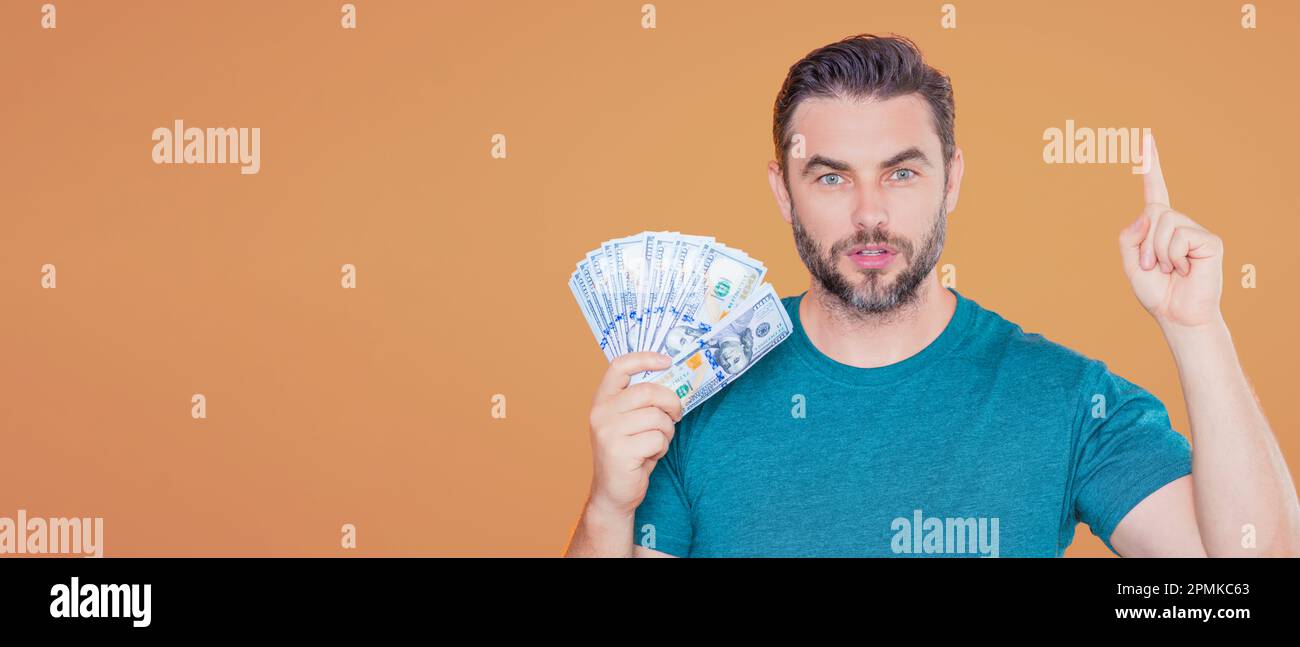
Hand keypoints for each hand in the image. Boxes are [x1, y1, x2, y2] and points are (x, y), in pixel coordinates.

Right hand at [585, 352, 682, 519]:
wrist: (613, 493)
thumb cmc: (627, 454)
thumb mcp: (627, 422)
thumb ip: (640, 402)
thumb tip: (672, 381)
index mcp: (602, 401)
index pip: (619, 366)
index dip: (644, 358)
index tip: (667, 360)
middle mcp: (601, 413)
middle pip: (648, 391)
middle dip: (671, 402)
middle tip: (676, 414)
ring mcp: (608, 432)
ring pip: (657, 417)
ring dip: (667, 431)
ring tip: (657, 442)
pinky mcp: (620, 452)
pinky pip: (658, 439)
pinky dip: (662, 448)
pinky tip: (650, 456)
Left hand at [1118, 132, 1223, 329]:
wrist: (1177, 314)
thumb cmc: (1156, 291)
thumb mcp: (1131, 264)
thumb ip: (1130, 235)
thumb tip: (1150, 211)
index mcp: (1158, 227)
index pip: (1154, 190)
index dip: (1150, 166)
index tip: (1147, 138)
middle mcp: (1178, 224)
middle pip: (1153, 211)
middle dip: (1145, 244)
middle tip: (1153, 267)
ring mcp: (1195, 231)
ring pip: (1164, 222)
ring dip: (1157, 252)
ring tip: (1169, 270)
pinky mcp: (1209, 240)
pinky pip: (1180, 236)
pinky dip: (1173, 256)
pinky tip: (1184, 270)